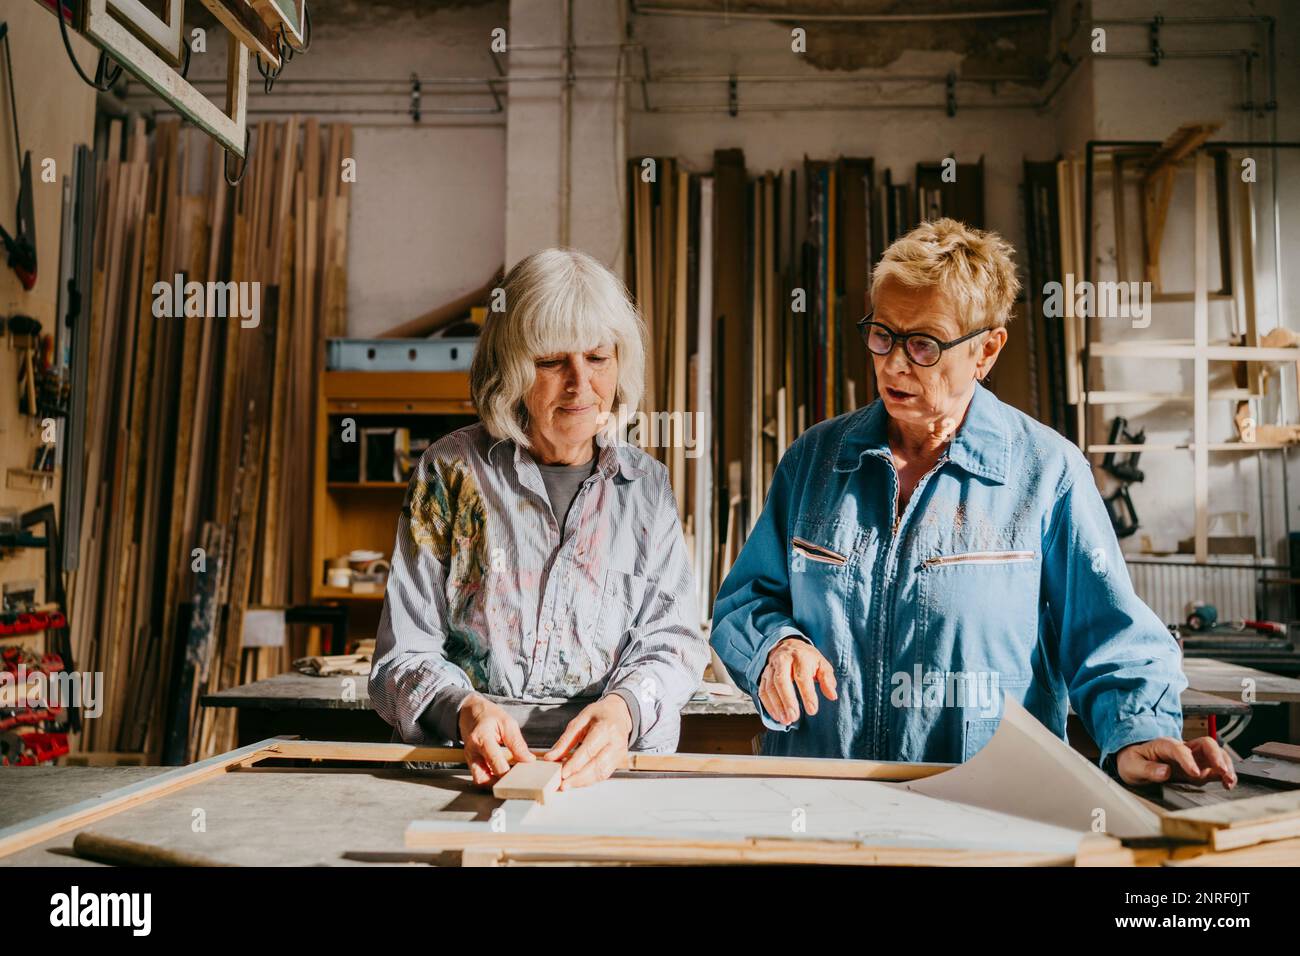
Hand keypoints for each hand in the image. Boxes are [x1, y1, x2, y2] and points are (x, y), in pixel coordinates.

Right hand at [457, 693, 533, 785]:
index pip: (495, 762)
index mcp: (482, 738)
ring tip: (508, 776)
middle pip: (483, 777)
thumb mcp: (507, 723)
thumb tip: (528, 760)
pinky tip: (500, 773)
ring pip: (480, 780)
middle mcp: (472, 751)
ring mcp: (470, 758)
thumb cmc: (489, 715)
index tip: (522, 774)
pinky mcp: (470, 762)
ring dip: (494, 782)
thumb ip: (517, 743)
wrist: (470, 711)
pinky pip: (479, 776)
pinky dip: (490, 778)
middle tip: (515, 780)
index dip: (509, 772)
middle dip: (500, 782)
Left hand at [542, 695, 632, 790]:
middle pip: (597, 765)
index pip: (590, 749)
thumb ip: (566, 740)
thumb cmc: (599, 714)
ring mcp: (619, 753)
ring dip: (583, 782)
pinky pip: (604, 774)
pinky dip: (589, 780)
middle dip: (578, 778)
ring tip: (567, 785)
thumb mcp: (580, 720)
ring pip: (601, 773)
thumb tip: (551, 757)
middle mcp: (616, 742)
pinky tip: (577, 781)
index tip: (563, 773)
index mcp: (606, 728)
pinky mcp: (619, 761)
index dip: (576, 763)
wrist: (619, 713)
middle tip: (563, 785)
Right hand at [759, 637, 836, 725]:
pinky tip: (777, 716)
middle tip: (794, 717)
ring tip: (786, 720)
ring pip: (770, 687)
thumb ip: (827, 680)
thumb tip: (832, 696)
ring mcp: (771, 668)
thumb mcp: (822, 665)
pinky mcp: (764, 675)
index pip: (802, 677)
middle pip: (782, 680)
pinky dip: (768, 705)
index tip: (812, 710)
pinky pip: (763, 690)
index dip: (807, 694)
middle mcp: (783, 660)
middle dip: (787, 700)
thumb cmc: (807, 659)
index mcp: (800, 657)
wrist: (788, 646)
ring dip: (777, 705)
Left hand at [1116, 736, 1236, 787]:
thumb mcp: (1132, 766)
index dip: (1188, 760)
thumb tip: (1164, 772)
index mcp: (1164, 745)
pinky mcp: (1197, 768)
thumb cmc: (1133, 761)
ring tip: (1229, 780)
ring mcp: (1192, 758)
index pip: (1179, 749)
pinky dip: (1224, 774)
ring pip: (1215, 754)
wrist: (1134, 762)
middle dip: (1216, 756)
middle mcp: (1182, 748)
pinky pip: (1215, 768)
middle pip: (1205, 744)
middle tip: (1222, 771)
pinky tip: (1227, 783)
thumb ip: (1147, 769)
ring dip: (1225, 765)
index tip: (1194, 773)